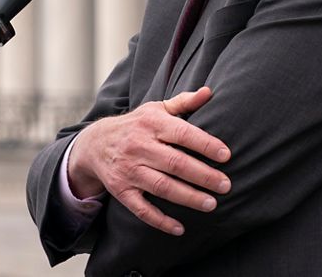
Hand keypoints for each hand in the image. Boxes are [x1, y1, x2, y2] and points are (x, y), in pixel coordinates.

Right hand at [67, 86, 231, 235]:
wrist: (95, 143)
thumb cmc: (137, 125)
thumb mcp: (156, 109)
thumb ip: (184, 102)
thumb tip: (209, 92)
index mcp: (151, 124)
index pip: (182, 134)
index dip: (205, 144)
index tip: (226, 155)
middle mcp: (139, 147)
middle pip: (175, 163)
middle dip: (203, 175)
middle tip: (226, 185)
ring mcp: (129, 170)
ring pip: (161, 187)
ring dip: (188, 197)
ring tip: (212, 204)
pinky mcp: (121, 191)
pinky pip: (141, 209)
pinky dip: (160, 221)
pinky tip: (180, 228)